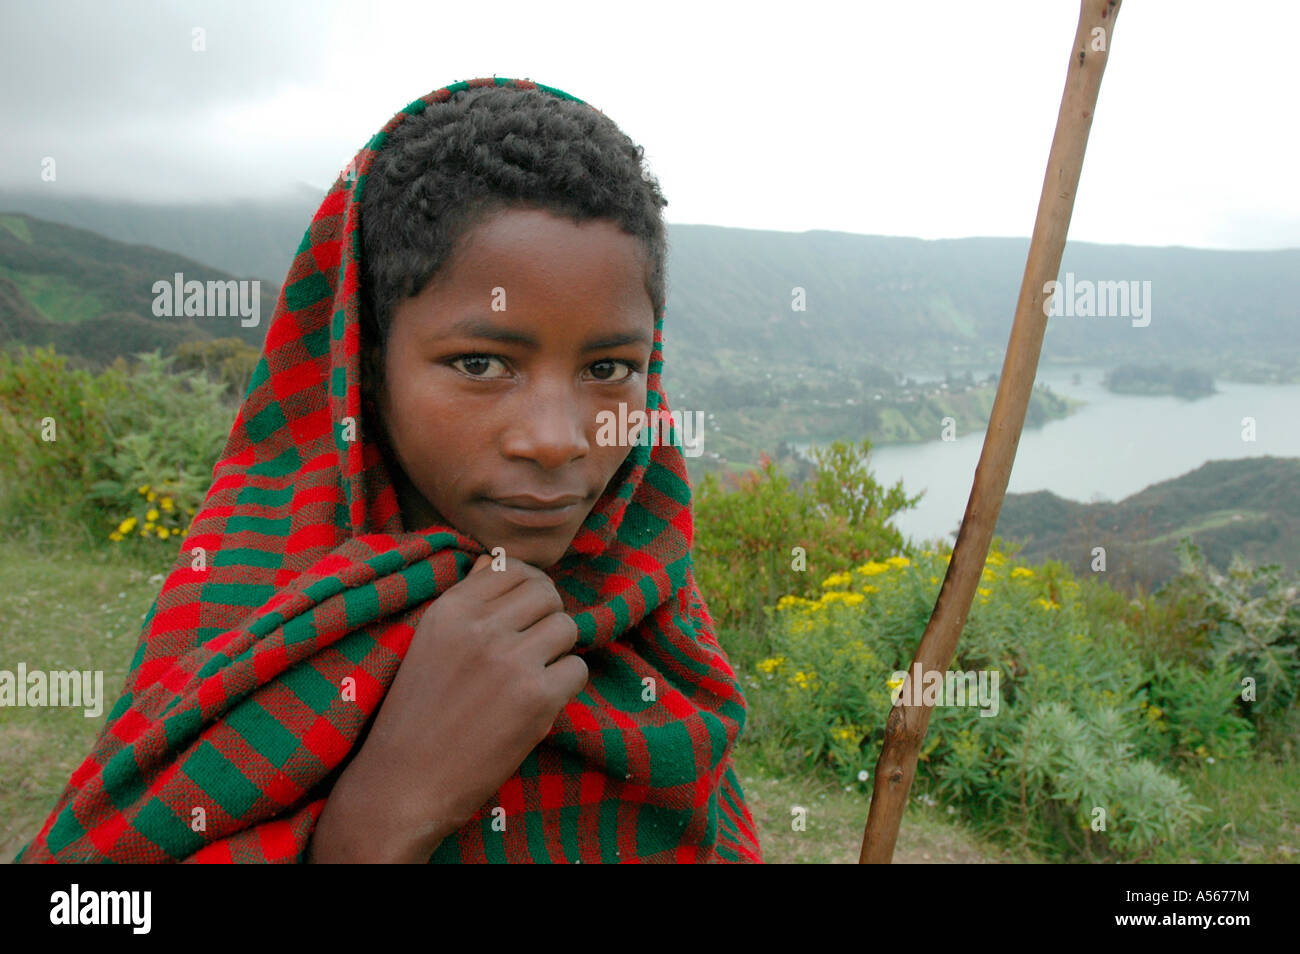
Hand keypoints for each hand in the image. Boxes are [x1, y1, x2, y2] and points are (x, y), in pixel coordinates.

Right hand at [308, 552, 587, 861]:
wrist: (402, 787)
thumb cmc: (415, 717)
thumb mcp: (427, 643)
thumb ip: (465, 602)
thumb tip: (496, 561)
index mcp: (450, 610)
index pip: (511, 567)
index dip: (526, 588)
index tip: (523, 613)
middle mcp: (480, 628)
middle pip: (547, 594)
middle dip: (546, 617)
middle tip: (533, 648)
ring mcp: (510, 662)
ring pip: (567, 627)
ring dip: (557, 652)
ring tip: (533, 676)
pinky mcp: (536, 698)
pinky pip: (576, 669)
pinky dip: (565, 686)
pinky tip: (539, 703)